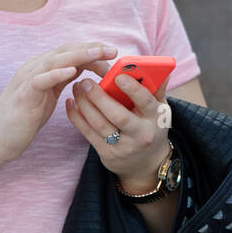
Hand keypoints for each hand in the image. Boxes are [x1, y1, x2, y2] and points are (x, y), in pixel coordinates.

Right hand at [0, 42, 117, 166]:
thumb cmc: (25, 116)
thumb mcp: (49, 94)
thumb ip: (63, 80)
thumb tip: (83, 69)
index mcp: (43, 68)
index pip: (71, 53)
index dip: (92, 50)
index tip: (113, 53)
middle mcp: (34, 68)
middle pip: (65, 52)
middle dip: (90, 48)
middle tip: (113, 49)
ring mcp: (27, 79)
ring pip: (55, 61)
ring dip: (78, 55)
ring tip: (97, 52)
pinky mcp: (23, 95)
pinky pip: (39, 80)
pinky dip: (55, 73)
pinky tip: (72, 71)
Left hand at [65, 66, 171, 188]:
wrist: (146, 164)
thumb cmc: (152, 128)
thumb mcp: (160, 111)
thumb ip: (157, 90)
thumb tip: (160, 68)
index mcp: (156, 119)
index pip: (145, 102)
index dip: (132, 89)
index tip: (118, 76)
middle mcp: (140, 135)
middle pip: (118, 116)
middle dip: (99, 97)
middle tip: (86, 81)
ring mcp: (123, 147)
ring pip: (99, 124)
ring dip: (84, 105)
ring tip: (77, 88)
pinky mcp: (107, 154)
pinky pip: (88, 133)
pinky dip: (76, 117)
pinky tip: (71, 103)